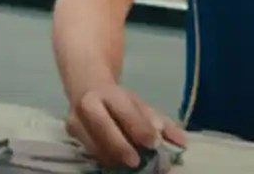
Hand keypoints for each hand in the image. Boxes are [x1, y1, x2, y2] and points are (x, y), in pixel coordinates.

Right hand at [65, 83, 186, 168]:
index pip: (125, 110)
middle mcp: (88, 103)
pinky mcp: (72, 133)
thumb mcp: (141, 106)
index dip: (139, 127)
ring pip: (92, 142)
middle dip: (119, 145)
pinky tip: (118, 165)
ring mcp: (76, 119)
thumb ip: (163, 124)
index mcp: (109, 92)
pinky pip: (89, 150)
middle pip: (102, 125)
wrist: (87, 87)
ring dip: (112, 157)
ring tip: (130, 167)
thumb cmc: (120, 101)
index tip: (153, 143)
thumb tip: (181, 143)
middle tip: (135, 162)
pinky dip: (105, 159)